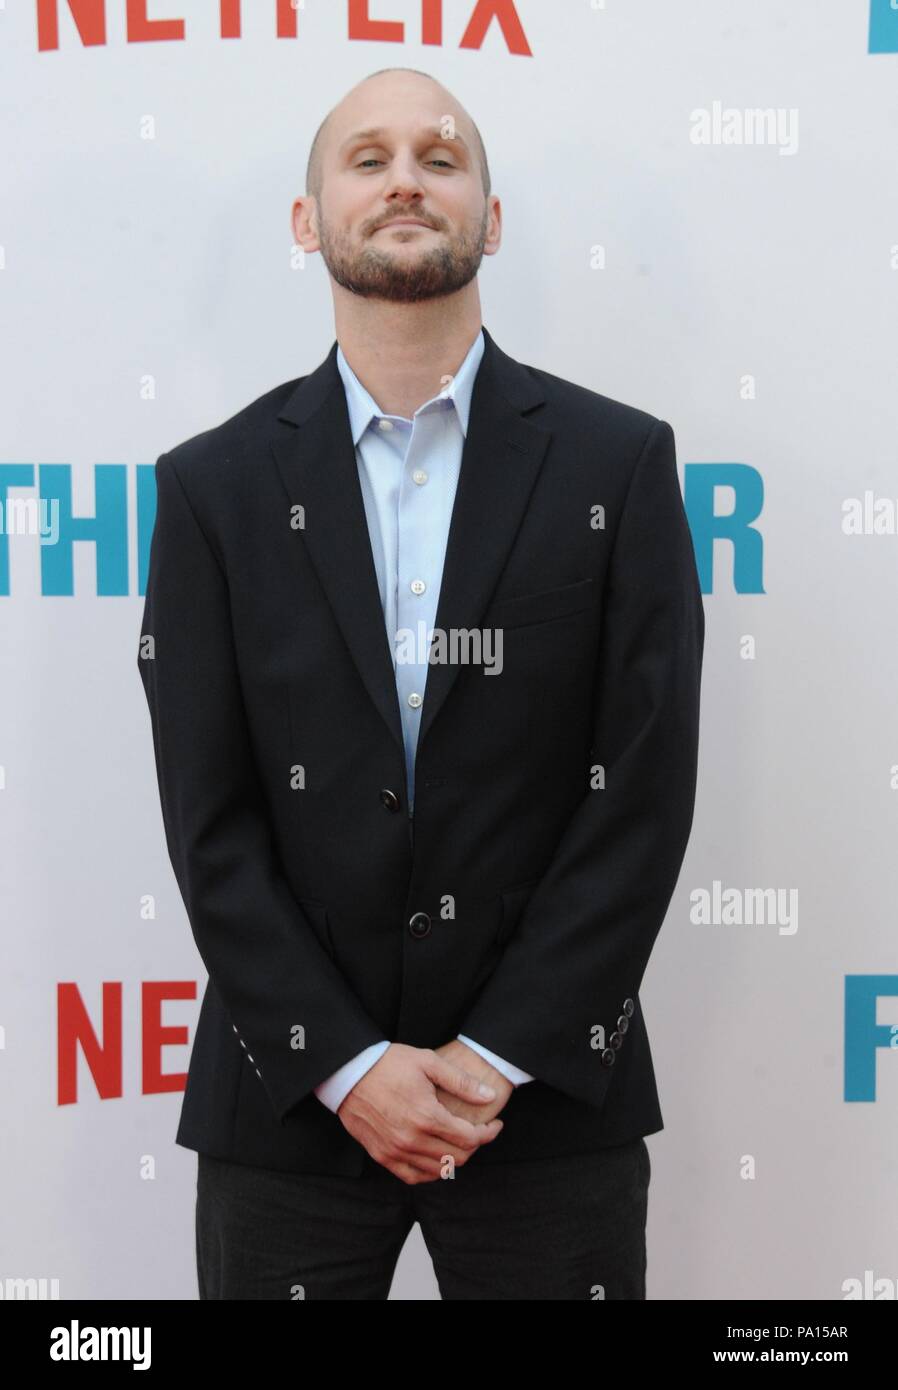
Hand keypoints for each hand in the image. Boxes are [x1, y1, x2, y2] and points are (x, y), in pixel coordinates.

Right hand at [336, 1043, 504, 1183]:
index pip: (470, 1138)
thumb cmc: (389, 1064)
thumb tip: (489, 1097)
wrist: (349, 1073)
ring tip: (459, 1142)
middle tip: (479, 1132)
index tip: (495, 1124)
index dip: (488, 1133)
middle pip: (457, 1158)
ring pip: (438, 1170)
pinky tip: (436, 1158)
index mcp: (427, 1116)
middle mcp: (412, 1139)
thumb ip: (462, 1082)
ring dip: (454, 1159)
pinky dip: (429, 1172)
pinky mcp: (382, 1156)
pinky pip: (412, 1176)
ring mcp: (395, 1151)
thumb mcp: (428, 1062)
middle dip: (475, 1146)